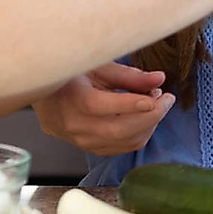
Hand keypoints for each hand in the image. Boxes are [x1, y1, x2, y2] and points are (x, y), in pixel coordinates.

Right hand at [32, 62, 173, 155]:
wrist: (44, 91)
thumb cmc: (73, 73)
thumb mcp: (98, 64)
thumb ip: (129, 74)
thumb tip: (159, 79)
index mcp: (71, 98)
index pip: (101, 106)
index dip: (131, 103)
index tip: (157, 95)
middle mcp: (72, 124)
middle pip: (116, 130)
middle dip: (150, 116)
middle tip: (168, 99)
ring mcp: (77, 140)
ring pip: (120, 143)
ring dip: (147, 126)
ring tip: (157, 105)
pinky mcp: (84, 147)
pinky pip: (116, 148)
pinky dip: (137, 135)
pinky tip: (144, 118)